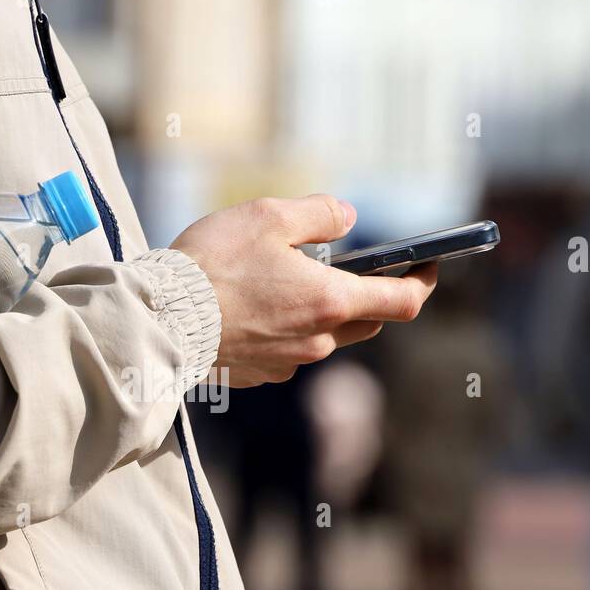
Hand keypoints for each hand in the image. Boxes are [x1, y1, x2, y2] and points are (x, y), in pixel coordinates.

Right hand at [171, 195, 436, 386]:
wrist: (160, 320)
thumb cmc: (212, 265)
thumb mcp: (268, 216)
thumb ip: (319, 214)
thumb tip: (347, 218)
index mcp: (331, 301)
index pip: (403, 300)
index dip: (423, 281)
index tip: (429, 264)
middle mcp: (318, 341)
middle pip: (366, 321)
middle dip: (369, 295)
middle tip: (349, 264)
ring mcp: (288, 363)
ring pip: (325, 337)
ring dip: (320, 311)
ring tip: (283, 279)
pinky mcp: (260, 375)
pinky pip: (289, 351)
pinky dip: (286, 328)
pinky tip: (253, 306)